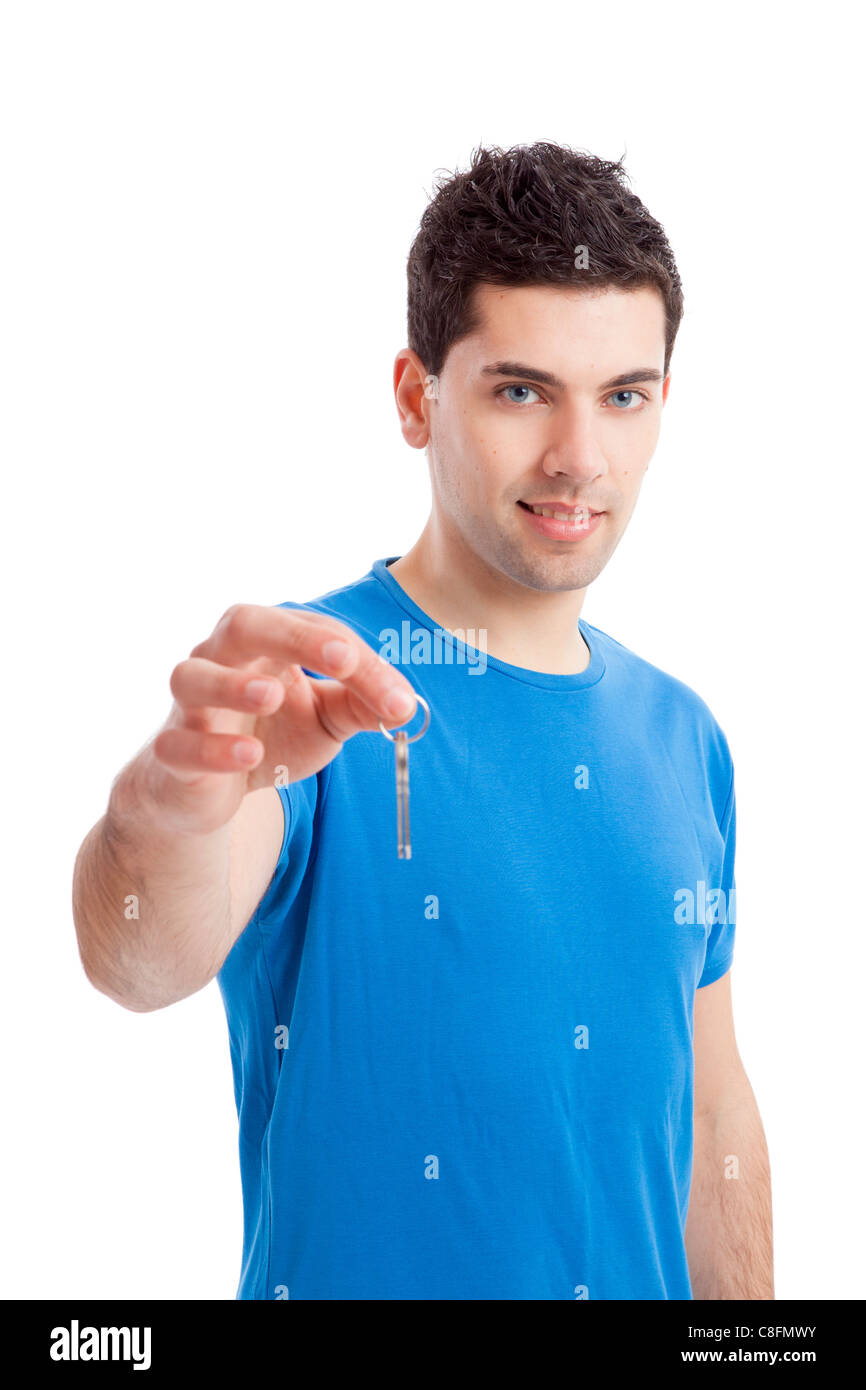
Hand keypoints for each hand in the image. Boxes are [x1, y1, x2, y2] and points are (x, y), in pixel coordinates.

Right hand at [146, 603, 416, 832]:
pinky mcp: (171, 751)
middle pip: (243, 625)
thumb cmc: (268, 735)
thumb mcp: (325, 718)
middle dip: (293, 637)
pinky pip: (179, 744)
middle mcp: (219, 659)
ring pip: (191, 677)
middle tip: (342, 659)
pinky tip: (249, 754)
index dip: (359, 662)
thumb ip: (362, 705)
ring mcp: (189, 705)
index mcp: (264, 642)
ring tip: (272, 695)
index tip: (397, 698)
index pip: (315, 635)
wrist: (204, 789)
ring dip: (232, 684)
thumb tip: (405, 705)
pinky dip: (213, 748)